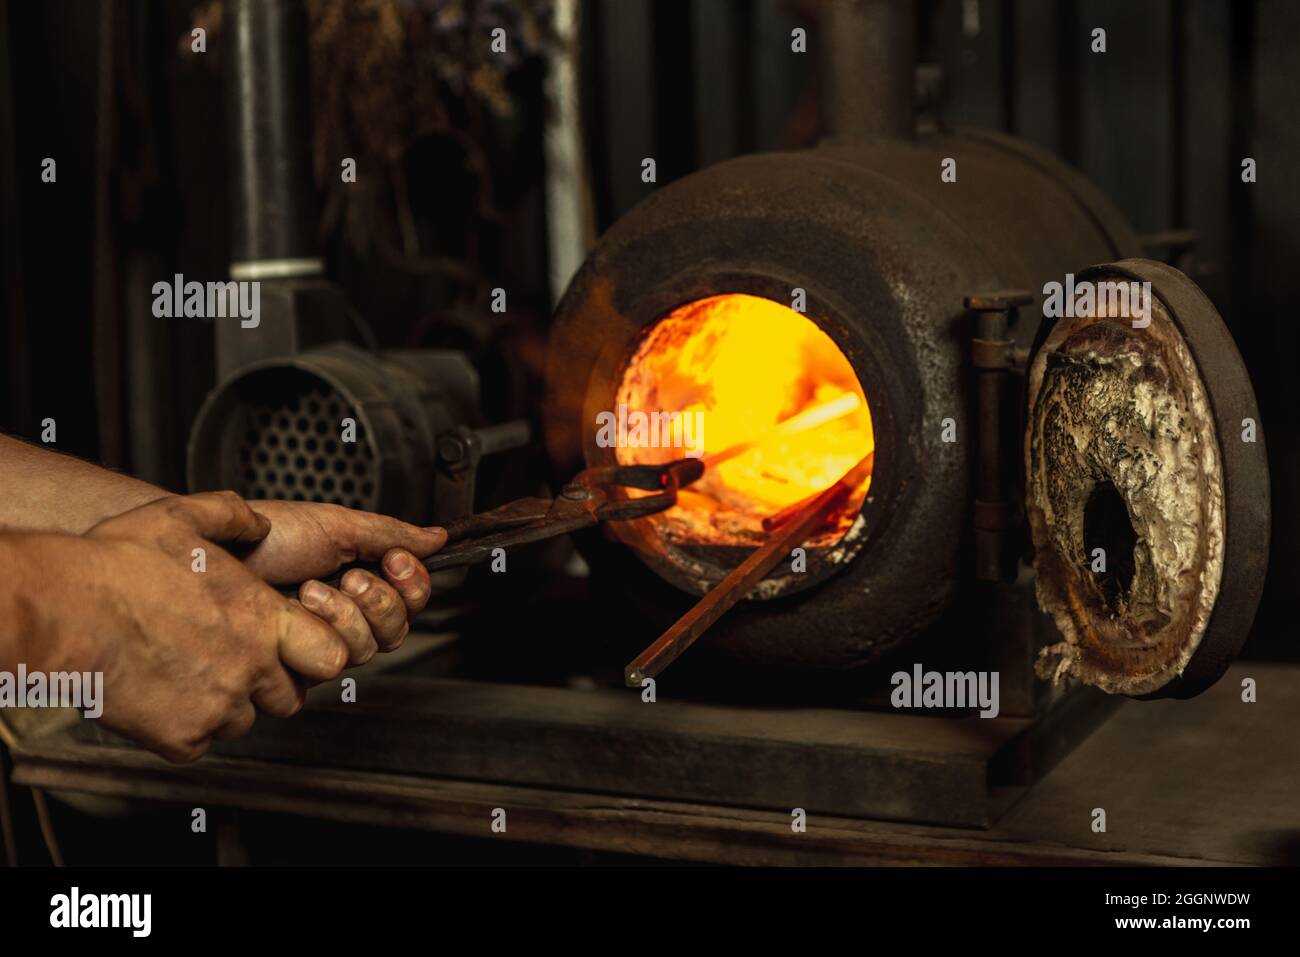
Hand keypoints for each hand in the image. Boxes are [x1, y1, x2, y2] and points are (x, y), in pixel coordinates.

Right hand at [55, 492, 352, 761]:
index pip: (330, 654)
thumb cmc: (118, 563)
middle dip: (271, 683)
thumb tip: (260, 524)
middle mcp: (250, 667)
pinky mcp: (181, 737)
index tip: (293, 644)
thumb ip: (232, 517)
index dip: (315, 651)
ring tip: (191, 672)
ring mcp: (218, 707)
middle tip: (237, 663)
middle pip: (290, 695)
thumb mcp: (182, 517)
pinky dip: (186, 727)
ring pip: (245, 721)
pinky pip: (200, 743)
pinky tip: (163, 695)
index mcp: (263, 619)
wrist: (64, 612)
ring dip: (227, 703)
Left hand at [240, 501, 445, 661]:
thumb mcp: (337, 525)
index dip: (412, 584)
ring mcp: (322, 641)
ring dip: (346, 614)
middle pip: (398, 628)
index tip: (395, 560)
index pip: (411, 598)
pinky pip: (334, 664)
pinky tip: (298, 606)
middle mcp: (347, 613)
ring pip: (369, 648)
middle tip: (351, 575)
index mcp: (363, 578)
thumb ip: (391, 534)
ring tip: (312, 588)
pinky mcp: (298, 665)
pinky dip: (323, 630)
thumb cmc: (267, 536)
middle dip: (379, 600)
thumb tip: (437, 537)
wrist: (216, 551)